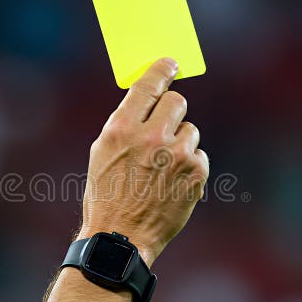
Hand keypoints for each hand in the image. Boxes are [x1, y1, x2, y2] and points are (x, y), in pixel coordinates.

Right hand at [79, 58, 208, 265]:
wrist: (122, 237)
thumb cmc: (106, 195)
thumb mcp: (103, 152)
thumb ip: (126, 123)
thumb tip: (148, 98)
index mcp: (122, 128)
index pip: (148, 85)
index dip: (162, 70)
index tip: (170, 63)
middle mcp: (151, 137)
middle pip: (176, 101)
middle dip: (171, 111)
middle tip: (164, 127)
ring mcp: (176, 155)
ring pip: (189, 130)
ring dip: (179, 143)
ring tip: (161, 169)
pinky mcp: (195, 173)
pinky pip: (199, 155)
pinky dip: (189, 166)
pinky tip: (171, 183)